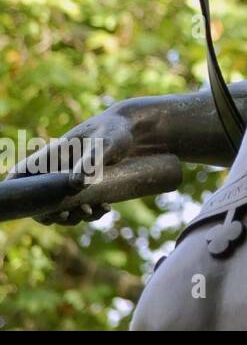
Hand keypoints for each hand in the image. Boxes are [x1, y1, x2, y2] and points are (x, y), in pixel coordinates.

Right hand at [7, 104, 141, 224]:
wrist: (133, 129)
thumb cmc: (115, 130)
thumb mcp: (104, 144)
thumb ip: (90, 161)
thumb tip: (76, 183)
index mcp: (52, 156)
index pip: (21, 174)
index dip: (15, 191)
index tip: (25, 206)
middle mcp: (57, 169)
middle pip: (40, 200)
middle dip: (52, 212)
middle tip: (68, 214)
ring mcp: (70, 179)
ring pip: (62, 207)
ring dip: (74, 215)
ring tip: (93, 211)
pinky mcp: (87, 185)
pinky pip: (82, 205)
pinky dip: (91, 211)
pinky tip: (106, 208)